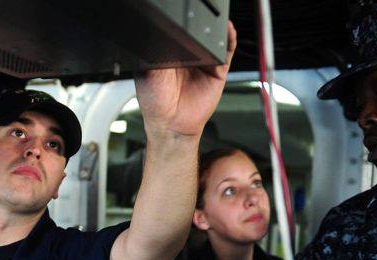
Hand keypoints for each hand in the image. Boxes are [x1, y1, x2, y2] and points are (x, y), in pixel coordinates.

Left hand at [134, 21, 236, 138]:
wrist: (172, 125)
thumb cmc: (156, 103)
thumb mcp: (147, 72)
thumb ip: (156, 52)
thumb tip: (164, 33)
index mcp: (169, 50)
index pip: (177, 30)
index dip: (178, 23)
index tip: (179, 16)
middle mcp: (187, 54)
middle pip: (196, 31)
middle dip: (197, 24)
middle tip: (194, 19)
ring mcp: (204, 61)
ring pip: (213, 38)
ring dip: (215, 28)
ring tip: (213, 20)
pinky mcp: (218, 70)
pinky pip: (227, 51)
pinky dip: (229, 38)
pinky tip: (227, 30)